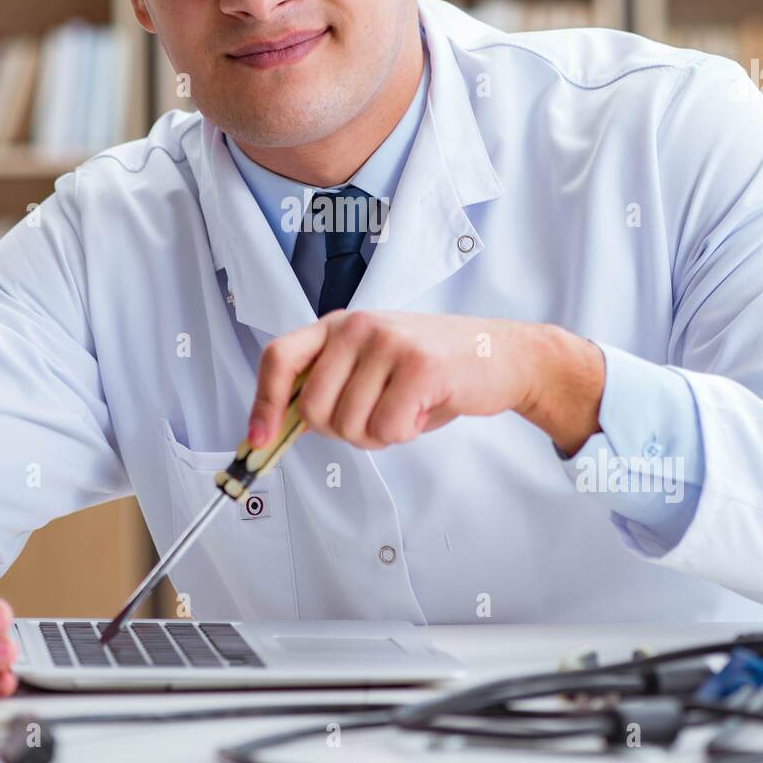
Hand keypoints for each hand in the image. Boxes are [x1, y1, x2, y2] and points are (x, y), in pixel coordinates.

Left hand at [247, 311, 603, 453]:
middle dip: (343, 431)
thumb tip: (282, 426)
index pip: (279, 358)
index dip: (263, 402)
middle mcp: (358, 326)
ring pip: (350, 425)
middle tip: (378, 417)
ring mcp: (389, 343)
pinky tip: (424, 410)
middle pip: (314, 409)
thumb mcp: (374, 364)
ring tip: (406, 409)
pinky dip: (404, 434)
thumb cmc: (435, 368)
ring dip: (378, 434)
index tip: (259, 438)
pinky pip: (387, 429)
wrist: (503, 355)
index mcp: (340, 324)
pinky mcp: (419, 367)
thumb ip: (331, 384)